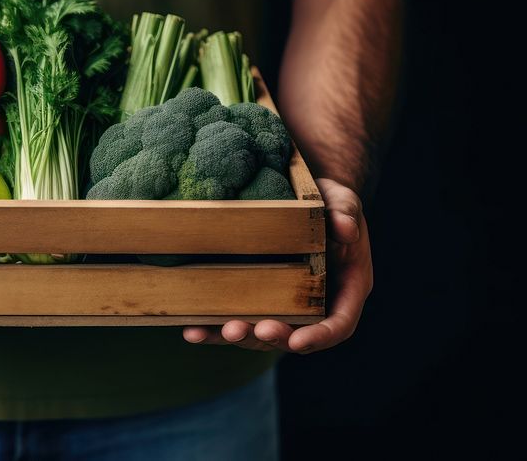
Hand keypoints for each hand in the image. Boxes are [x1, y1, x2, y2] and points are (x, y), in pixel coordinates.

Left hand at [182, 177, 371, 353]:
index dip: (319, 336)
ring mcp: (282, 304)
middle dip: (272, 336)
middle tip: (253, 330)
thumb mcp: (343, 202)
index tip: (298, 341)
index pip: (337, 324)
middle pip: (294, 334)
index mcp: (344, 290)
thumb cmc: (330, 202)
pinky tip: (192, 330)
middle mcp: (313, 305)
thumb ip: (345, 214)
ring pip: (261, 333)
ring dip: (239, 336)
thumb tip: (347, 229)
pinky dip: (214, 328)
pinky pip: (235, 317)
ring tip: (219, 331)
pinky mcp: (254, 297)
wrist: (304, 197)